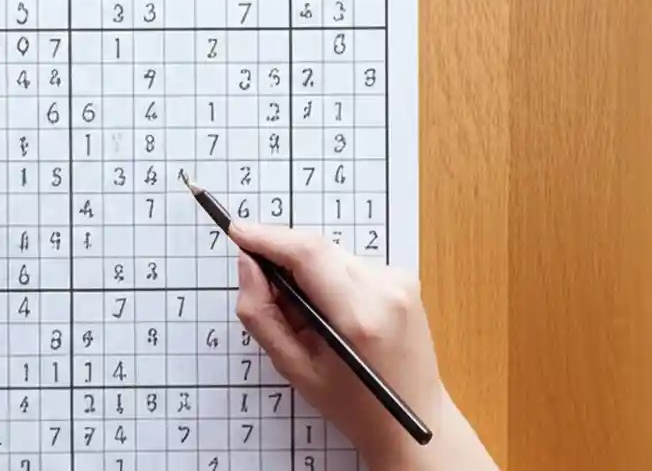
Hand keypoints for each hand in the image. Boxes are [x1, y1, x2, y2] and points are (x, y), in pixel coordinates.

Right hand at [231, 223, 496, 470]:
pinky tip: (329, 313)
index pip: (307, 253)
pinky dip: (328, 278)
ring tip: (302, 316)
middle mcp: (385, 288)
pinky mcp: (404, 279)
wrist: (415, 420)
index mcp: (359, 315)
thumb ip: (262, 314)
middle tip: (264, 292)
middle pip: (317, 248)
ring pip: (331, 255)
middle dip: (281, 257)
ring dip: (306, 271)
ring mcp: (400, 280)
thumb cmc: (354, 405)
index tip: (236, 232)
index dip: (267, 237)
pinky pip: (349, 264)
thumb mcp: (294, 368)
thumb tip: (247, 264)